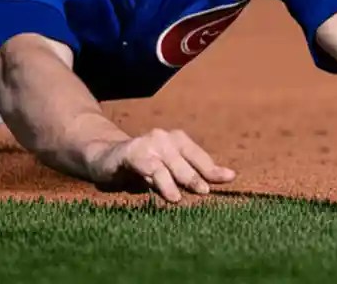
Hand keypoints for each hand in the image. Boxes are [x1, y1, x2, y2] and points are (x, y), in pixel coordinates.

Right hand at [86, 128, 235, 202]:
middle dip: (195, 176)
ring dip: (175, 180)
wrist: (106, 157)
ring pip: (166, 164)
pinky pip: (147, 166)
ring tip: (180, 198)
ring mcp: (146, 143)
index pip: (199, 155)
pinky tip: (164, 191)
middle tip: (205, 192)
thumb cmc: (144, 167)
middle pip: (185, 160)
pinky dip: (156, 179)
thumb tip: (212, 187)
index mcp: (177, 140)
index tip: (229, 178)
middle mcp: (164, 137)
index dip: (213, 168)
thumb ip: (187, 176)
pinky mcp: (130, 152)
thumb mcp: (167, 171)